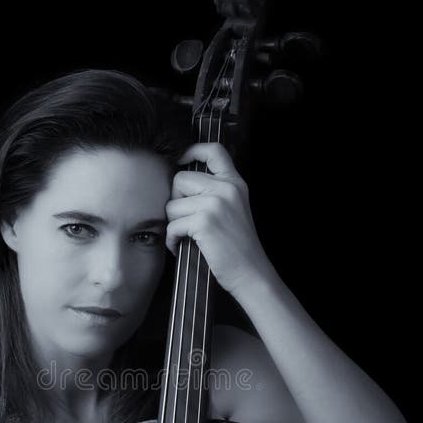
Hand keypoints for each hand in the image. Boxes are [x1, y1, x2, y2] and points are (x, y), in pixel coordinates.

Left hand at [165, 142, 273, 295]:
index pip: (213, 151)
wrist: (250, 272)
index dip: (192, 150)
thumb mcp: (235, 209)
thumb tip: (180, 183)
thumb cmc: (238, 246)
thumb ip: (216, 191)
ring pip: (172, 205)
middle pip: (180, 180)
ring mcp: (215, 204)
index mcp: (234, 183)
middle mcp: (226, 188)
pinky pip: (172, 225)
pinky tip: (179, 246)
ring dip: (173, 223)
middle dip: (175, 201)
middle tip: (184, 219)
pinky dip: (171, 239)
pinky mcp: (204, 221)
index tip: (181, 160)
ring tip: (185, 236)